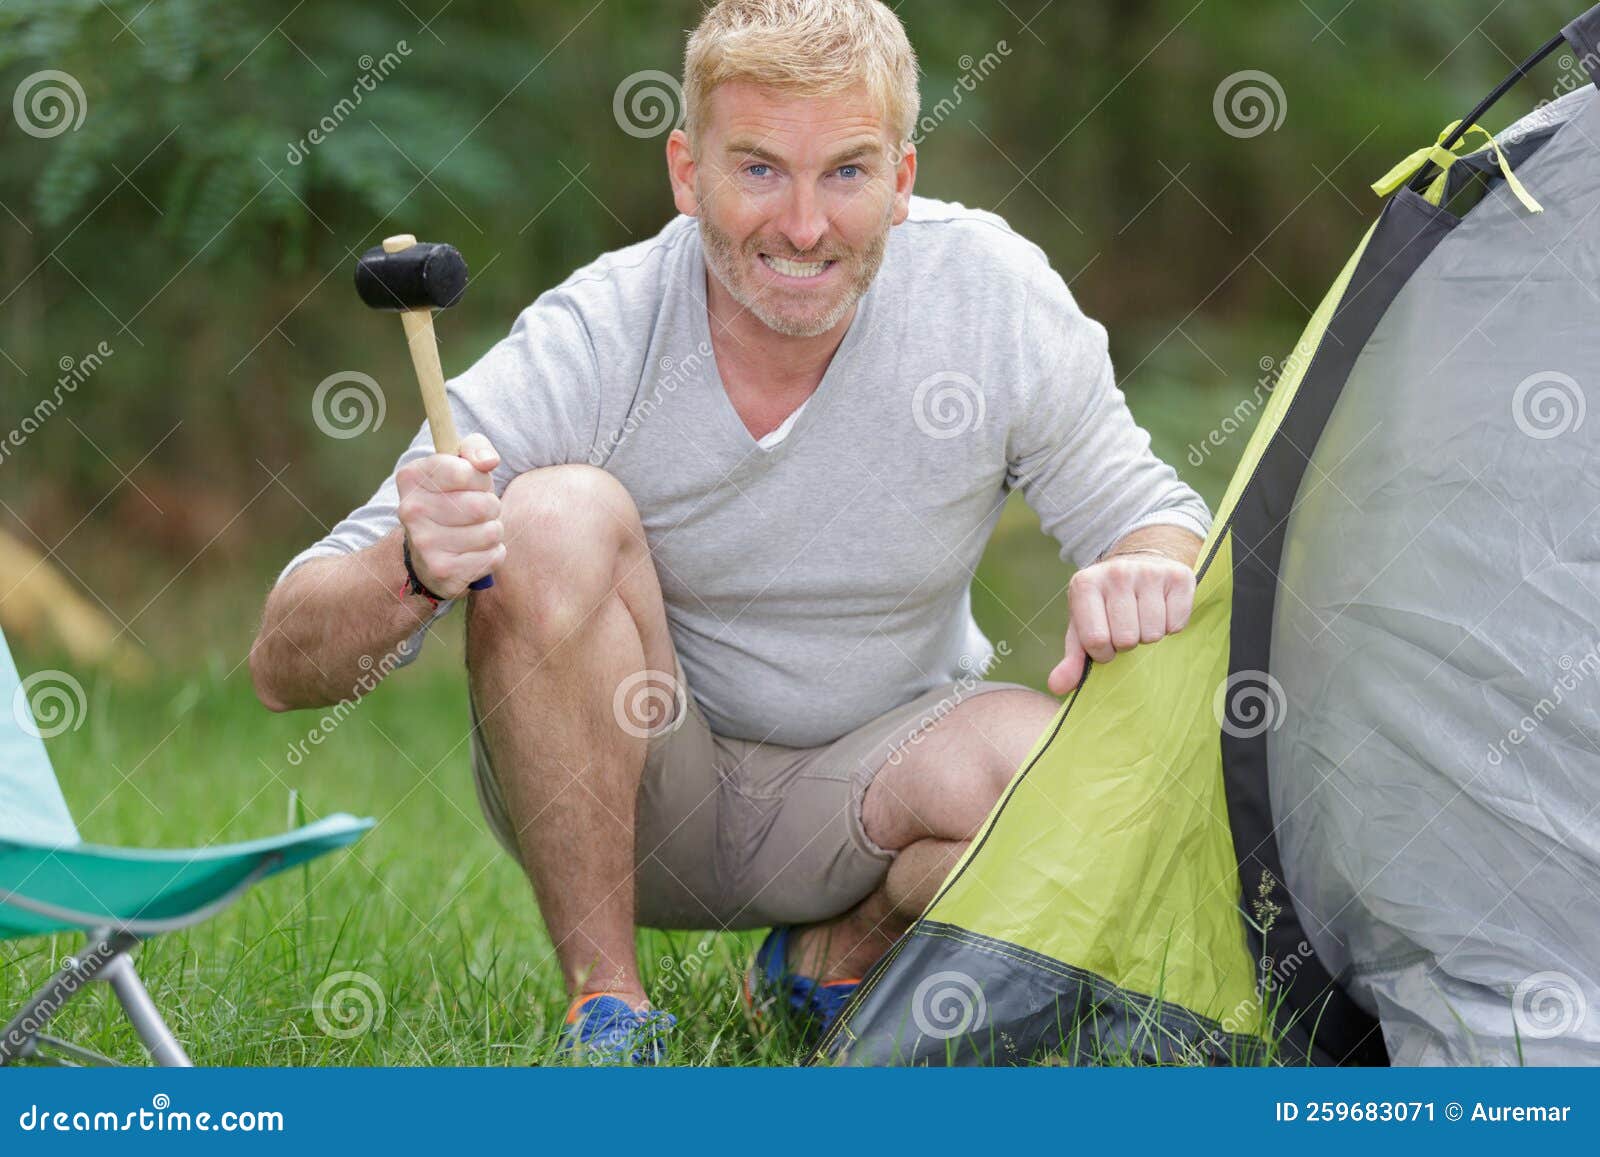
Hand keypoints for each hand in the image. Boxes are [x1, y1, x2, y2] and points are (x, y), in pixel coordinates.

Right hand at [395, 432, 505, 598]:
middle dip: (491, 507)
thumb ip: (476, 448)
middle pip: (484, 505)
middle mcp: (410, 510)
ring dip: (492, 531)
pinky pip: (494, 556)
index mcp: (412, 477)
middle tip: (477, 512)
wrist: (425, 553)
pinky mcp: (442, 571)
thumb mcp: (460, 463)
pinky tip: (473, 552)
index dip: (480, 478)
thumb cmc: (452, 498)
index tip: (470, 484)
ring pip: (492, 532)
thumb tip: (489, 461)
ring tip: (474, 531)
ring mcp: (424, 543)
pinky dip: (492, 554)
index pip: (466, 472)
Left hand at [1047, 551, 1195, 694]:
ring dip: (1148, 635)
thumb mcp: (1082, 627)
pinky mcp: (1178, 576)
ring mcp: (1149, 572)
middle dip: (1126, 643)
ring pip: (1153, 634)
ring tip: (1141, 617)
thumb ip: (1072, 659)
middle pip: (1127, 639)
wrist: (1136, 564)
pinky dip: (1170, 626)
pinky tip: (1160, 609)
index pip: (1096, 640)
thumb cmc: (1105, 605)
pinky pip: (1176, 624)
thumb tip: (1057, 686)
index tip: (1105, 640)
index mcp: (1085, 584)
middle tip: (1125, 626)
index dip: (1102, 652)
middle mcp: (1116, 573)